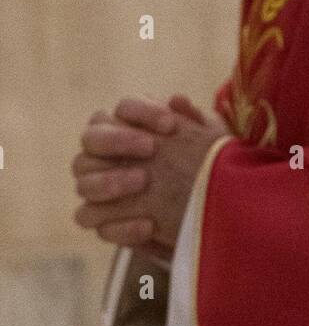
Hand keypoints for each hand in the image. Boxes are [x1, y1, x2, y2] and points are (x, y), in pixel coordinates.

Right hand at [71, 96, 228, 249]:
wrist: (198, 209)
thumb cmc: (198, 166)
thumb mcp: (207, 144)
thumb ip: (195, 121)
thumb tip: (178, 101)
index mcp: (125, 126)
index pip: (122, 108)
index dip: (142, 112)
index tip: (170, 125)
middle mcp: (100, 153)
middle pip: (91, 138)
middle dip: (118, 140)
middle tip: (150, 147)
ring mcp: (93, 186)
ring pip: (84, 181)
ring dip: (111, 180)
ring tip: (144, 181)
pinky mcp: (98, 220)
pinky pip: (91, 220)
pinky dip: (120, 224)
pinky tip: (149, 225)